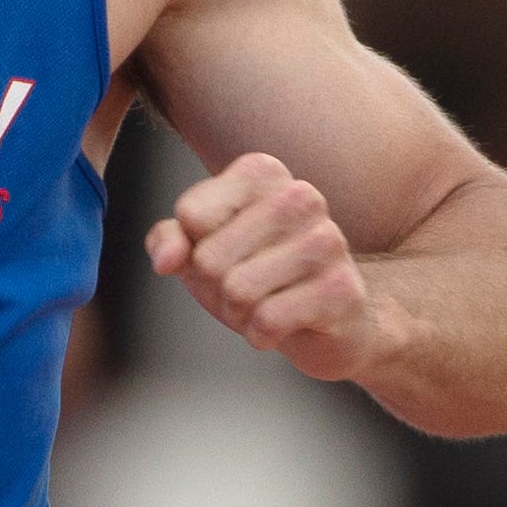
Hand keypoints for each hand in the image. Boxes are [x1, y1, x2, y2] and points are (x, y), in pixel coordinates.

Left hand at [146, 152, 378, 382]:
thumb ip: (169, 239)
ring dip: (237, 315)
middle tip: (241, 291)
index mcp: (262, 172)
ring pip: (237, 291)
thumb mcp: (201, 248)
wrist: (326, 318)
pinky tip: (281, 326)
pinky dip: (260, 335)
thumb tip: (165, 259)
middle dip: (213, 289)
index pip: (191, 216)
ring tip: (261, 306)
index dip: (193, 251)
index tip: (224, 254)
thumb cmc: (255, 272)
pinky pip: (268, 321)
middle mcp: (299, 196)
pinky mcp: (342, 289)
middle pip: (210, 258)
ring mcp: (327, 241)